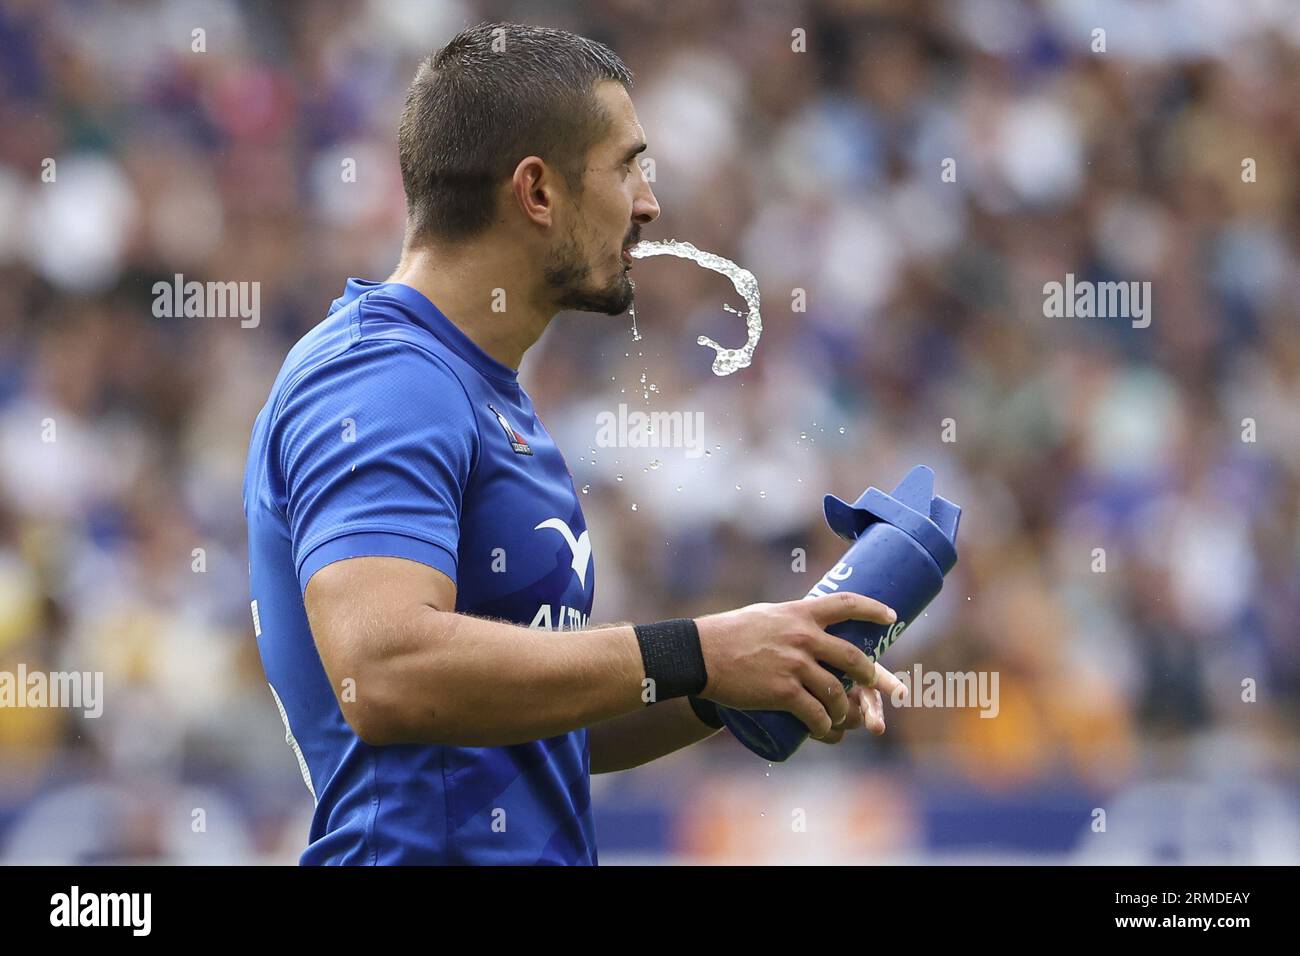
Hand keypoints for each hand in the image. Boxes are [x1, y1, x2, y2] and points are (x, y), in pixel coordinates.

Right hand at [695, 592, 906, 739]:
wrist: (700, 655)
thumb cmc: (728, 634)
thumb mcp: (765, 616)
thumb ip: (789, 621)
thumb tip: (809, 627)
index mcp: (800, 613)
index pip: (847, 604)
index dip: (874, 610)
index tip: (891, 617)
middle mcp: (804, 637)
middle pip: (854, 658)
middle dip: (874, 678)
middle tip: (884, 689)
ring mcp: (795, 665)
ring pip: (837, 693)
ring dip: (845, 711)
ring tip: (842, 718)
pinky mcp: (783, 692)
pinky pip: (816, 715)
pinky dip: (826, 728)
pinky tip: (827, 732)